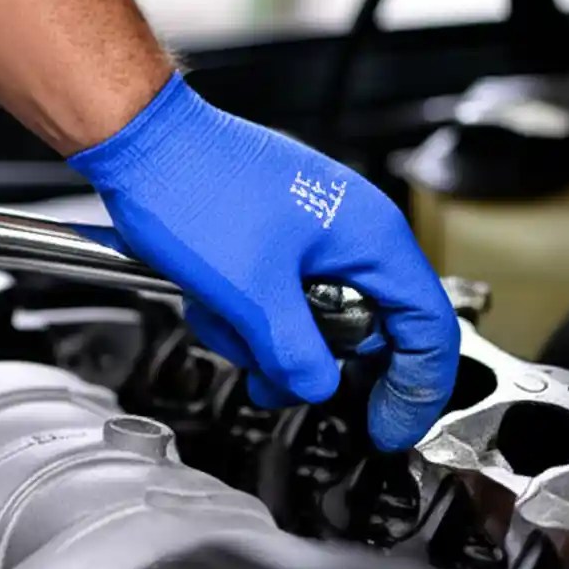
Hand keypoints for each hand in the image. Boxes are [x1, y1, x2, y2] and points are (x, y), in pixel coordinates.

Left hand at [69, 73, 458, 450]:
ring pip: (310, 318)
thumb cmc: (192, 186)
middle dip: (307, 361)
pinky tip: (208, 299)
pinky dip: (243, 312)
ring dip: (263, 337)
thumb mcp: (250, 293)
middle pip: (362, 328)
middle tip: (271, 377)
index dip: (414, 389)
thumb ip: (295, 354)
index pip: (428, 328)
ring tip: (221, 316)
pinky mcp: (274, 235)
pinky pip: (276, 297)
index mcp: (370, 236)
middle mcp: (350, 229)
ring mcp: (311, 230)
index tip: (386, 428)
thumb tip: (317, 387)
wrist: (139, 141)